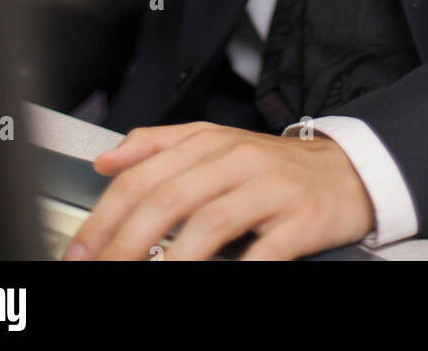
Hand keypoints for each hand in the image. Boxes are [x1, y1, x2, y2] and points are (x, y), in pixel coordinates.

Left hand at [61, 121, 375, 261]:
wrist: (348, 171)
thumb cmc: (273, 167)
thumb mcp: (216, 142)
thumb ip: (159, 145)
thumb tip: (106, 160)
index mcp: (209, 141)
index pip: (143, 174)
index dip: (104, 217)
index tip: (79, 253)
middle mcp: (236, 158)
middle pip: (168, 199)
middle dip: (124, 244)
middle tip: (102, 271)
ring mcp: (269, 187)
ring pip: (208, 224)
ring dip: (169, 264)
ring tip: (145, 285)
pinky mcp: (300, 218)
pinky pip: (261, 253)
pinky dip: (234, 272)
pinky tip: (213, 283)